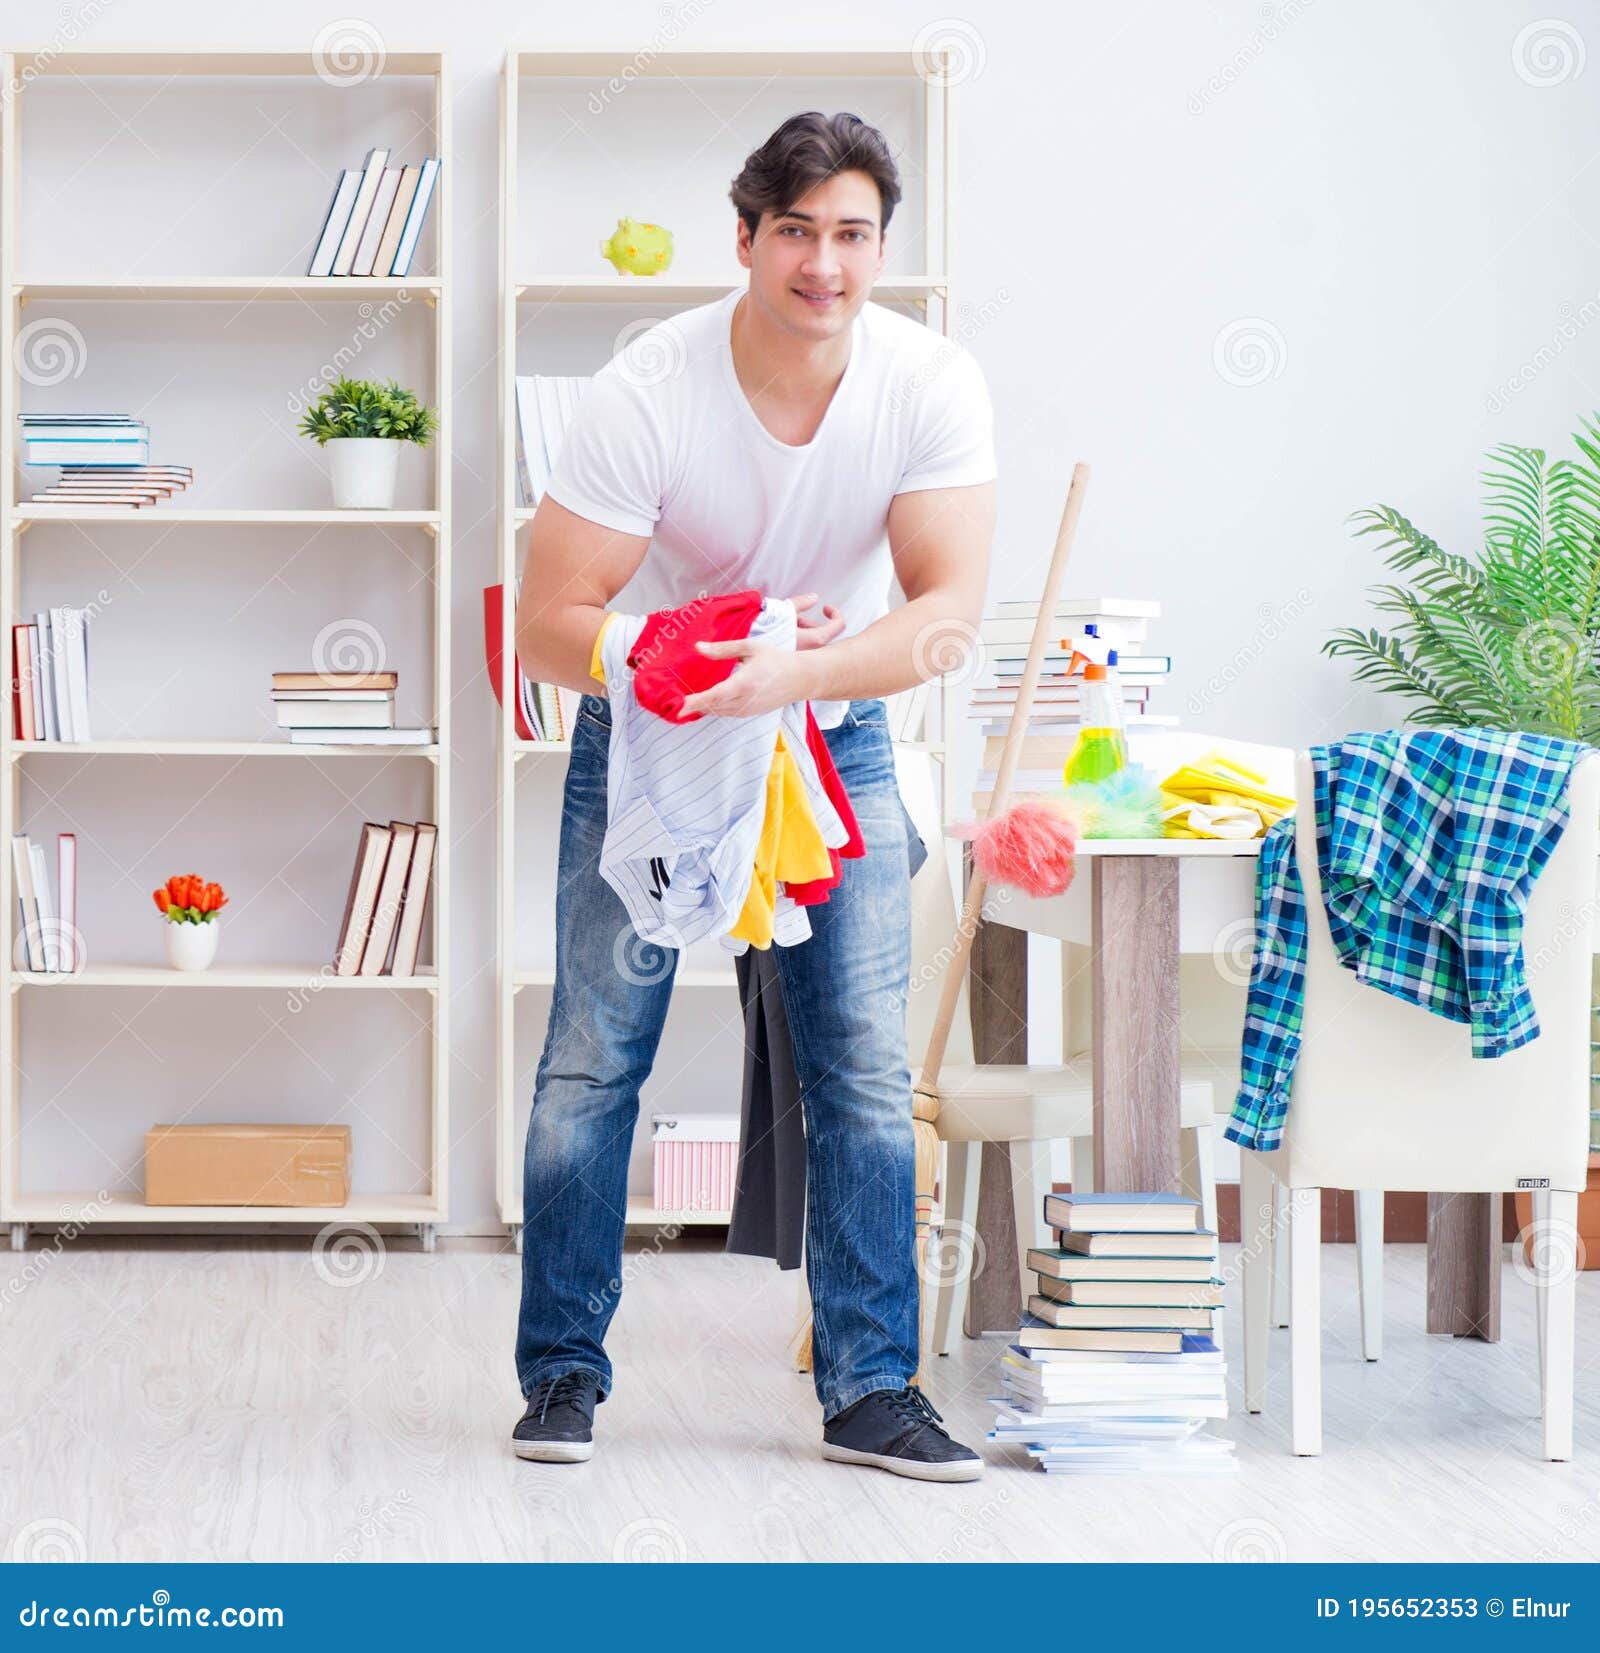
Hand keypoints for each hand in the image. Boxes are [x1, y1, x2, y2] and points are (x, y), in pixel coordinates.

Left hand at [676, 594, 836, 718]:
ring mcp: (748, 710)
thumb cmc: (776, 659)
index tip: (679, 707)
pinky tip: (706, 701)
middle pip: (712, 707)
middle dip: (693, 705)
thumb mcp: (750, 647)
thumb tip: (698, 648)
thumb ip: (722, 649)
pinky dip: (714, 708)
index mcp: (745, 682)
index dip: (696, 702)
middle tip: (671, 702)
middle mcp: (745, 700)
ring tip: (684, 701)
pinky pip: (726, 713)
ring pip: (718, 712)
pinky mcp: (749, 714)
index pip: (715, 696)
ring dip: (703, 707)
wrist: (800, 679)